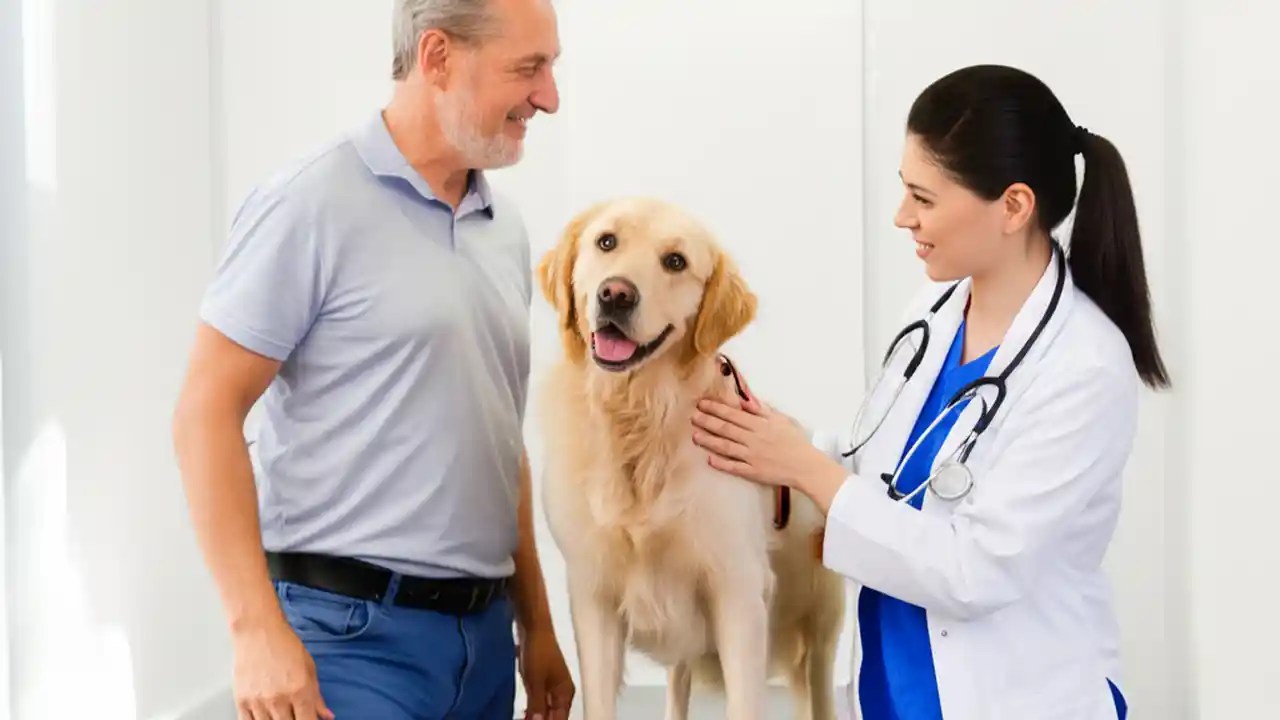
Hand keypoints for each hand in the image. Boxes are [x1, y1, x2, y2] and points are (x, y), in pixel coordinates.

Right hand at [232, 618, 332, 719]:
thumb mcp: (309, 668)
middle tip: (295, 715)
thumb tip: (327, 717)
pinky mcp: (241, 700)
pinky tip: (266, 716)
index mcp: (299, 690)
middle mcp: (279, 699)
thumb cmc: (286, 646)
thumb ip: (317, 696)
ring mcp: (258, 701)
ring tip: (281, 714)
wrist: (258, 632)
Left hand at [518, 626, 574, 719]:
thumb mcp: (536, 682)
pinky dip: (532, 710)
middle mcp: (562, 693)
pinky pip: (539, 702)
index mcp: (565, 694)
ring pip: (545, 711)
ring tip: (522, 719)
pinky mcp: (541, 681)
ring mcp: (552, 687)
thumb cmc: (538, 652)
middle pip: (553, 716)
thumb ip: (537, 705)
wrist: (533, 628)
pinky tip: (523, 714)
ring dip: (535, 717)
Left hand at [692, 371, 848, 508]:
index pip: (734, 414)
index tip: (703, 404)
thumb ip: (761, 410)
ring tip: (695, 435)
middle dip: (708, 421)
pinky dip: (721, 463)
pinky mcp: (753, 472)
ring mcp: (752, 456)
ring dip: (709, 441)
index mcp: (760, 425)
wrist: (806, 466)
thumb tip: (745, 399)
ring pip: (726, 447)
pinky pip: (734, 467)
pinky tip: (709, 459)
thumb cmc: (795, 441)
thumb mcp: (780, 420)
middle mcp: (753, 439)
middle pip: (726, 429)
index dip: (716, 409)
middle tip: (693, 416)